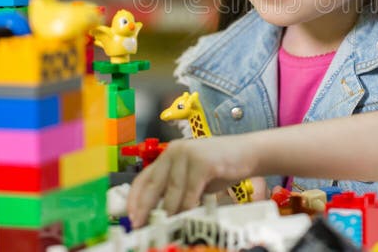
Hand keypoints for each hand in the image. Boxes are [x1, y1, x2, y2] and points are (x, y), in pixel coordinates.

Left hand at [127, 135, 256, 226]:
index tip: (130, 217)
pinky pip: (190, 191)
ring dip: (169, 212)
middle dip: (145, 208)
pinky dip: (188, 206)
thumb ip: (175, 189)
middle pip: (153, 184)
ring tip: (167, 226)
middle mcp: (175, 151)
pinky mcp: (203, 162)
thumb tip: (156, 212)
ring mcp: (188, 154)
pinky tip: (187, 216)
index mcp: (169, 155)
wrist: (247, 153)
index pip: (144, 177)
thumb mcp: (192, 177)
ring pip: (172, 190)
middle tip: (140, 225)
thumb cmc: (220, 167)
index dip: (134, 198)